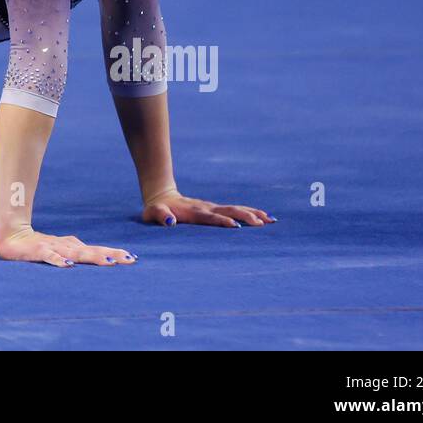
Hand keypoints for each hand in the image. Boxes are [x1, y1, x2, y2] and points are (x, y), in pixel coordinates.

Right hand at [0, 227, 137, 267]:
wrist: (11, 234)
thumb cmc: (38, 244)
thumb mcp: (60, 248)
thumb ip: (76, 250)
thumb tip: (97, 254)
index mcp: (72, 246)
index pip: (96, 250)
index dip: (113, 253)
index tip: (132, 257)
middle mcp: (66, 246)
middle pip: (91, 251)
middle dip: (110, 255)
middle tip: (129, 259)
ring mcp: (53, 248)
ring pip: (75, 253)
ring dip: (92, 257)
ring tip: (108, 262)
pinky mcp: (38, 250)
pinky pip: (50, 256)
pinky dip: (59, 260)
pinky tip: (68, 265)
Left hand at [142, 190, 275, 227]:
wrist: (162, 196)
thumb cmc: (157, 209)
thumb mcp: (152, 212)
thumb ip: (160, 215)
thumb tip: (170, 221)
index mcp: (193, 212)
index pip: (210, 217)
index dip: (221, 221)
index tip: (235, 226)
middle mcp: (206, 208)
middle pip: (228, 210)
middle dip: (244, 216)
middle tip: (261, 224)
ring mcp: (212, 207)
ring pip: (235, 209)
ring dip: (252, 214)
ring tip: (270, 220)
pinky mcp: (216, 209)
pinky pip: (236, 210)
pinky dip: (251, 212)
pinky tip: (265, 218)